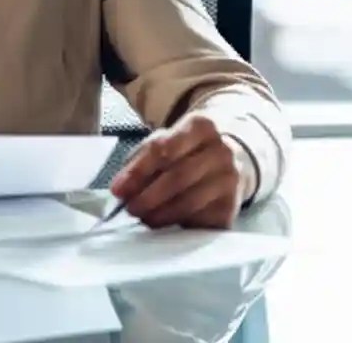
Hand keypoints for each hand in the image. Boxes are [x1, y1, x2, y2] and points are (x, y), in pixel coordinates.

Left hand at [109, 114, 245, 229]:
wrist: (233, 161)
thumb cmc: (188, 152)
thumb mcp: (166, 142)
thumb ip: (141, 160)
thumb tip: (121, 189)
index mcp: (200, 126)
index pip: (164, 148)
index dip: (138, 171)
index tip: (118, 190)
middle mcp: (221, 150)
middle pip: (178, 176)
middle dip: (149, 196)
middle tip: (130, 208)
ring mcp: (231, 179)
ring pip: (190, 201)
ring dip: (161, 214)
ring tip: (144, 218)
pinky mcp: (232, 206)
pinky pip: (201, 220)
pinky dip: (179, 224)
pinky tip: (166, 225)